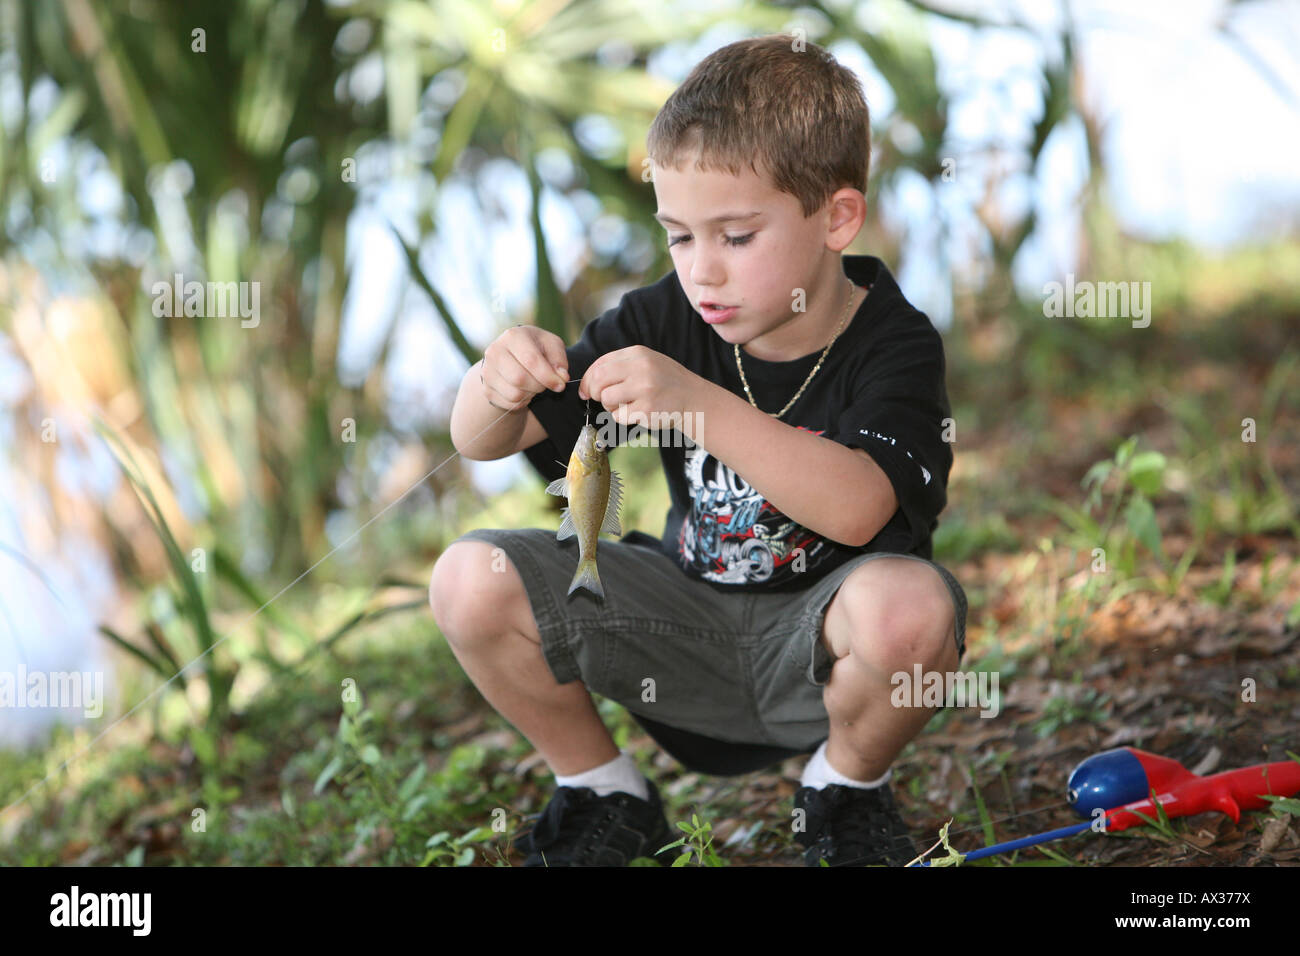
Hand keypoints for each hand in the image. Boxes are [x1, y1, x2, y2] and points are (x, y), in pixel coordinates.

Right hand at [479, 326, 568, 410]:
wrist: (511, 355)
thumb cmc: (536, 348)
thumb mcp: (551, 345)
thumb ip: (559, 359)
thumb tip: (562, 377)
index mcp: (513, 336)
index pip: (531, 360)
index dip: (548, 376)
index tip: (561, 385)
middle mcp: (495, 352)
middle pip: (520, 379)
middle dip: (539, 386)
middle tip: (545, 383)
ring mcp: (487, 371)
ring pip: (515, 395)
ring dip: (531, 394)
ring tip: (533, 384)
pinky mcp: (487, 389)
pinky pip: (510, 404)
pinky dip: (523, 402)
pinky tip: (524, 389)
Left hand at [579, 345, 703, 422]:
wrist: (693, 398)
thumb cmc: (664, 381)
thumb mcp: (646, 362)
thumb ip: (619, 366)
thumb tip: (588, 383)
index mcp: (638, 354)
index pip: (600, 364)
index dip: (588, 379)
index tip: (586, 390)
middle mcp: (641, 368)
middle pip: (599, 380)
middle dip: (594, 393)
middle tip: (602, 399)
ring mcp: (644, 389)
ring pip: (606, 399)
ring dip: (610, 406)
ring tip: (626, 405)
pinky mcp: (646, 410)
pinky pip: (618, 416)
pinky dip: (623, 418)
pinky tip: (637, 413)